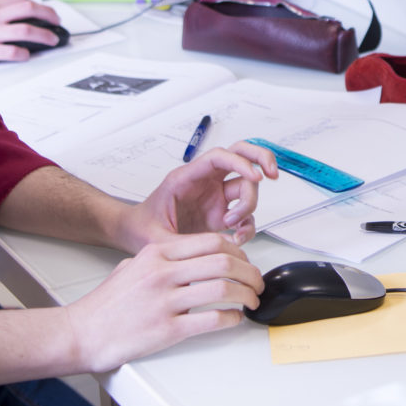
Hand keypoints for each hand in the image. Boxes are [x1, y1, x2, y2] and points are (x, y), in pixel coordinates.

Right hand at [0, 0, 61, 61]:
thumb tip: (17, 19)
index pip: (20, 1)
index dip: (39, 6)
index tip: (48, 13)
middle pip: (28, 9)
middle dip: (48, 14)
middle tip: (56, 22)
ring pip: (25, 30)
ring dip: (44, 35)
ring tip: (52, 40)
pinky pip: (12, 52)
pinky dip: (23, 53)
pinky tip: (27, 55)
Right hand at [67, 230, 264, 369]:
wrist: (82, 332)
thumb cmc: (105, 304)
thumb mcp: (130, 266)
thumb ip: (160, 260)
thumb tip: (191, 260)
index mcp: (156, 253)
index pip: (211, 242)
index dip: (238, 251)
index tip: (245, 262)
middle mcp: (162, 273)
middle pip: (224, 262)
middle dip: (249, 272)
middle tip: (256, 282)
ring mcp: (165, 301)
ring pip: (223, 289)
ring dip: (246, 295)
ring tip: (251, 301)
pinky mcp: (167, 329)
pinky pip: (211, 320)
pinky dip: (231, 319)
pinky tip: (234, 319)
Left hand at [118, 143, 278, 250]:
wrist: (134, 236)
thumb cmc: (141, 228)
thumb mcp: (157, 238)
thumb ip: (184, 244)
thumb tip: (213, 251)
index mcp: (187, 178)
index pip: (220, 157)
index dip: (241, 162)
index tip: (255, 176)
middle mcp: (205, 183)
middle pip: (241, 155)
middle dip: (260, 159)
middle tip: (270, 173)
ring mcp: (215, 197)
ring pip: (247, 187)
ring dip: (249, 205)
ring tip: (232, 226)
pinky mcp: (220, 214)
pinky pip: (245, 214)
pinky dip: (248, 225)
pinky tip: (237, 237)